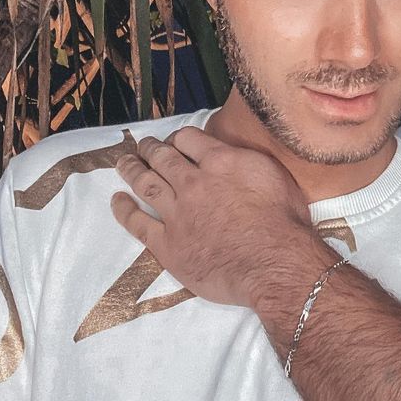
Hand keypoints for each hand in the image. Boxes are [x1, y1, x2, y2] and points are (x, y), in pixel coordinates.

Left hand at [111, 127, 312, 305]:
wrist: (274, 262)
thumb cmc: (284, 221)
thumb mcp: (274, 175)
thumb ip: (247, 162)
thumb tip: (235, 156)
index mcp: (221, 161)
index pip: (188, 138)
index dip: (178, 138)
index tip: (175, 141)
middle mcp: (193, 181)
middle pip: (163, 157)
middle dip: (150, 148)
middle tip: (143, 145)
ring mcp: (177, 213)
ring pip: (146, 184)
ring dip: (132, 170)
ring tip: (124, 163)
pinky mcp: (167, 244)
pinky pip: (138, 223)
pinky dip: (124, 210)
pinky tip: (117, 201)